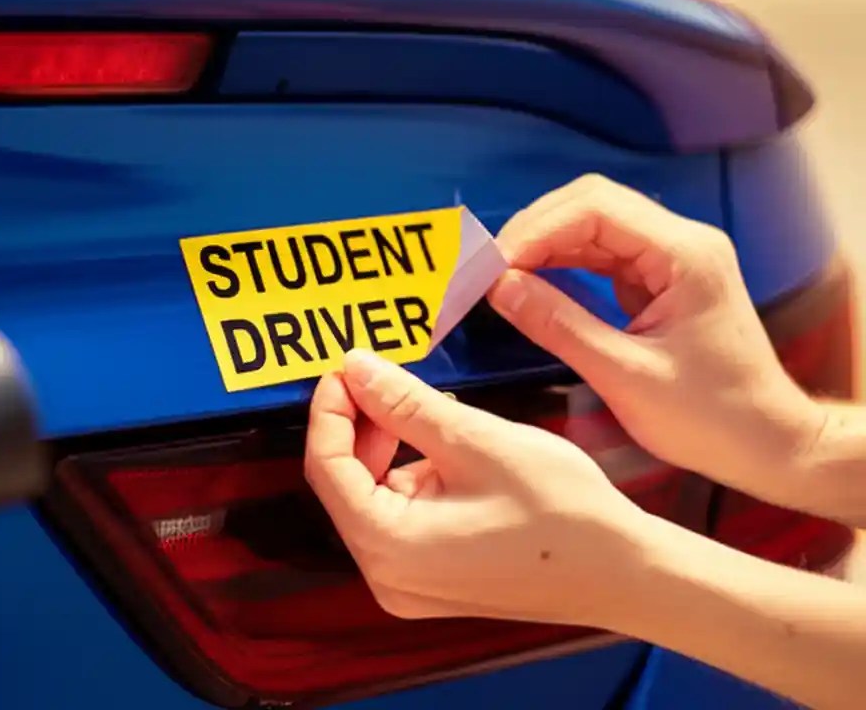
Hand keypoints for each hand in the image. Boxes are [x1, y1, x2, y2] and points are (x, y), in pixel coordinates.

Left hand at [304, 349, 649, 625]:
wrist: (625, 573)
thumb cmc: (563, 514)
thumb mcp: (477, 442)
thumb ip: (407, 405)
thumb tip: (356, 369)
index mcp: (389, 548)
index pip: (327, 467)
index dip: (329, 410)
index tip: (345, 368)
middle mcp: (386, 577)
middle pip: (343, 484)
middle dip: (357, 425)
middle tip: (379, 375)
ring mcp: (407, 585)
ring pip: (371, 497)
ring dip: (384, 447)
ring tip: (418, 404)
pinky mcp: (430, 580)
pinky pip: (398, 517)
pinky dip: (409, 474)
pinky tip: (440, 443)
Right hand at [488, 174, 824, 508]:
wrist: (766, 443)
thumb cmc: (710, 417)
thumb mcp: (623, 375)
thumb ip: (558, 325)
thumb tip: (500, 289)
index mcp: (685, 255)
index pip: (596, 208)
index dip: (536, 230)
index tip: (494, 265)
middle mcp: (682, 244)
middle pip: (592, 205)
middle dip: (535, 231)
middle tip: (489, 268)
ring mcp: (673, 260)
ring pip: (593, 227)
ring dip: (544, 246)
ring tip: (500, 276)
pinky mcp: (661, 281)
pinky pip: (601, 256)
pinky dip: (561, 265)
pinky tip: (531, 283)